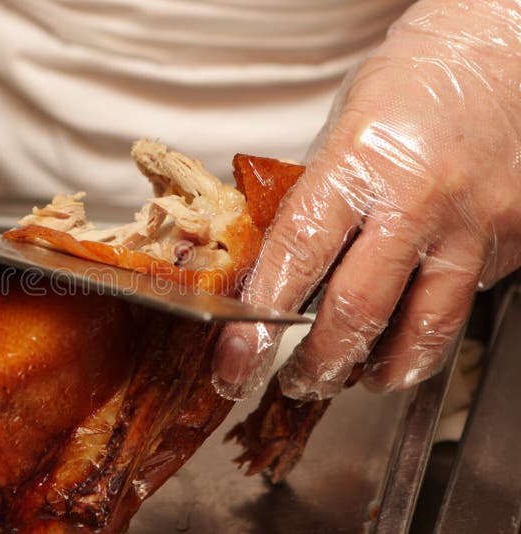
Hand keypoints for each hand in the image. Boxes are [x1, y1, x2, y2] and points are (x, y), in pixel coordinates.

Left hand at [213, 0, 520, 399]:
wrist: (503, 48)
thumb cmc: (414, 82)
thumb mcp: (342, 132)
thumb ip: (316, 203)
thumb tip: (278, 271)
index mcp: (360, 164)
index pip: (297, 258)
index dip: (260, 319)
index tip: (238, 357)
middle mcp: (419, 199)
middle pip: (356, 311)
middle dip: (316, 363)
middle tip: (294, 378)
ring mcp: (472, 225)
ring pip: (420, 330)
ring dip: (375, 369)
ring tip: (351, 377)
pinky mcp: (511, 241)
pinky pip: (460, 308)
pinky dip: (424, 338)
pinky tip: (403, 341)